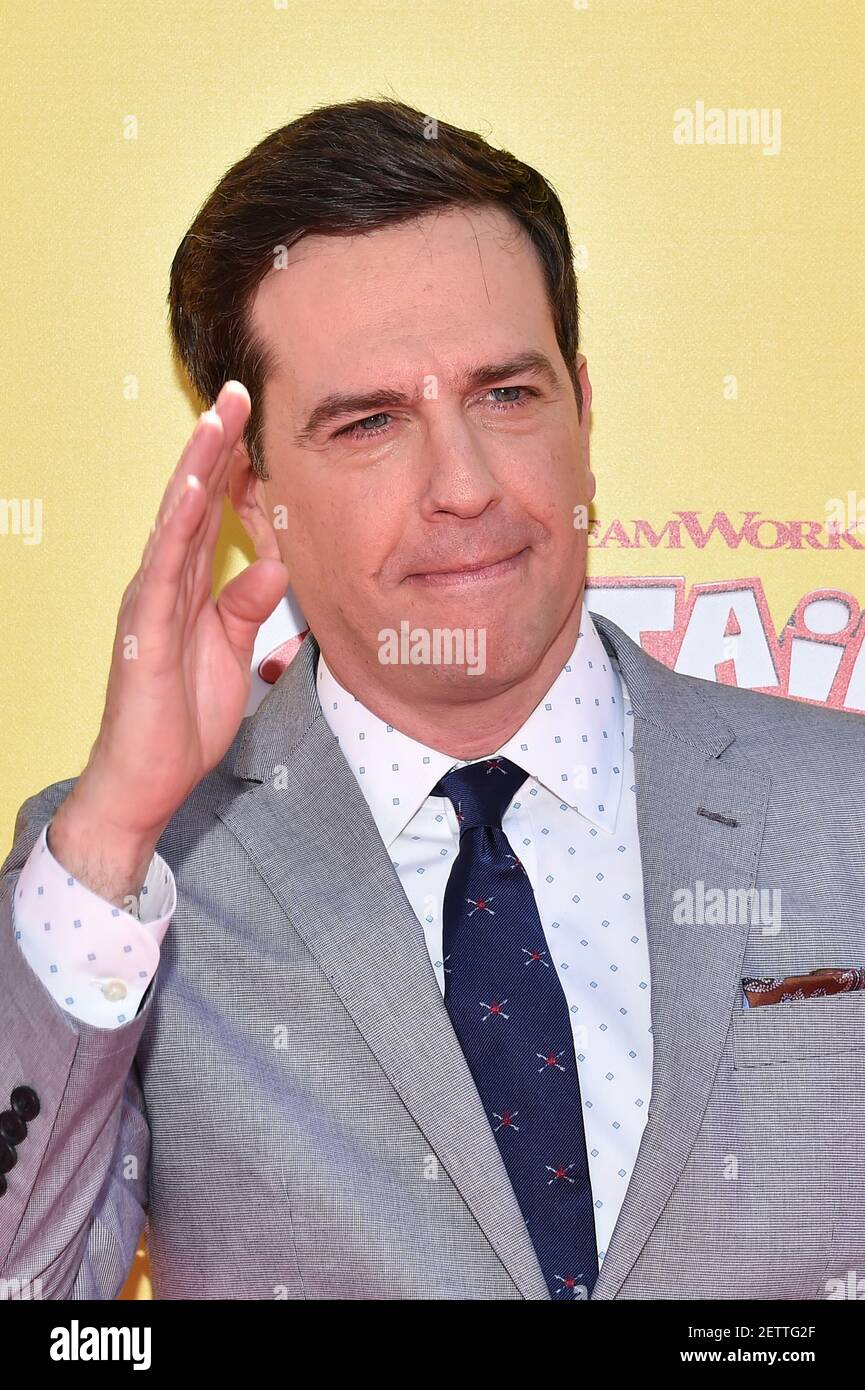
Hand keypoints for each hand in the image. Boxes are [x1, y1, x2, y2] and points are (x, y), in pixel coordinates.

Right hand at [67, 381, 288, 847]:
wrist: (147, 780)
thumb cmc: (183, 719)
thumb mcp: (235, 654)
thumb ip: (249, 607)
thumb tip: (277, 565)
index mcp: (189, 588)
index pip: (213, 516)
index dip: (233, 470)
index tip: (258, 424)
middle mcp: (165, 583)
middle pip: (192, 502)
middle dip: (215, 447)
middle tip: (239, 393)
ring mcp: (151, 601)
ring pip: (174, 521)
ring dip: (195, 468)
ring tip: (217, 418)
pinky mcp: (144, 628)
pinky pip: (162, 568)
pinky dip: (176, 526)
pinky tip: (191, 490)